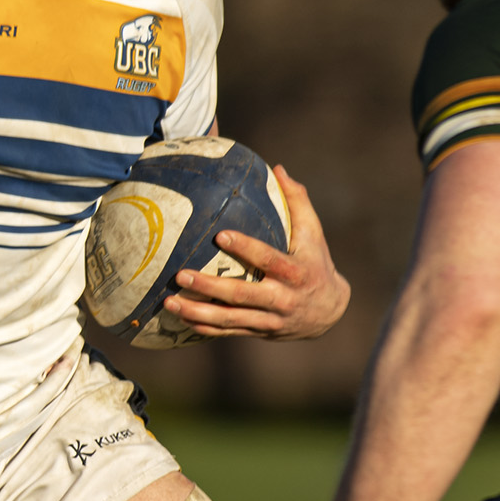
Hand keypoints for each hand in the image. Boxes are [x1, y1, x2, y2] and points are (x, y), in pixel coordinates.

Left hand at [164, 165, 349, 338]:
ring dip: (198, 312)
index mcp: (295, 272)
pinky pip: (229, 331)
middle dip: (210, 286)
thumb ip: (298, 201)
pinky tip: (181, 318)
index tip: (220, 236)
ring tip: (169, 301)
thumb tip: (279, 169)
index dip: (245, 249)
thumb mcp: (314, 233)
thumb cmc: (316, 262)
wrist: (330, 311)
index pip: (267, 259)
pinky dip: (205, 327)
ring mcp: (269, 319)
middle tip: (181, 274)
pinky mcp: (259, 331)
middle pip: (242, 295)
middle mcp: (282, 298)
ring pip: (231, 319)